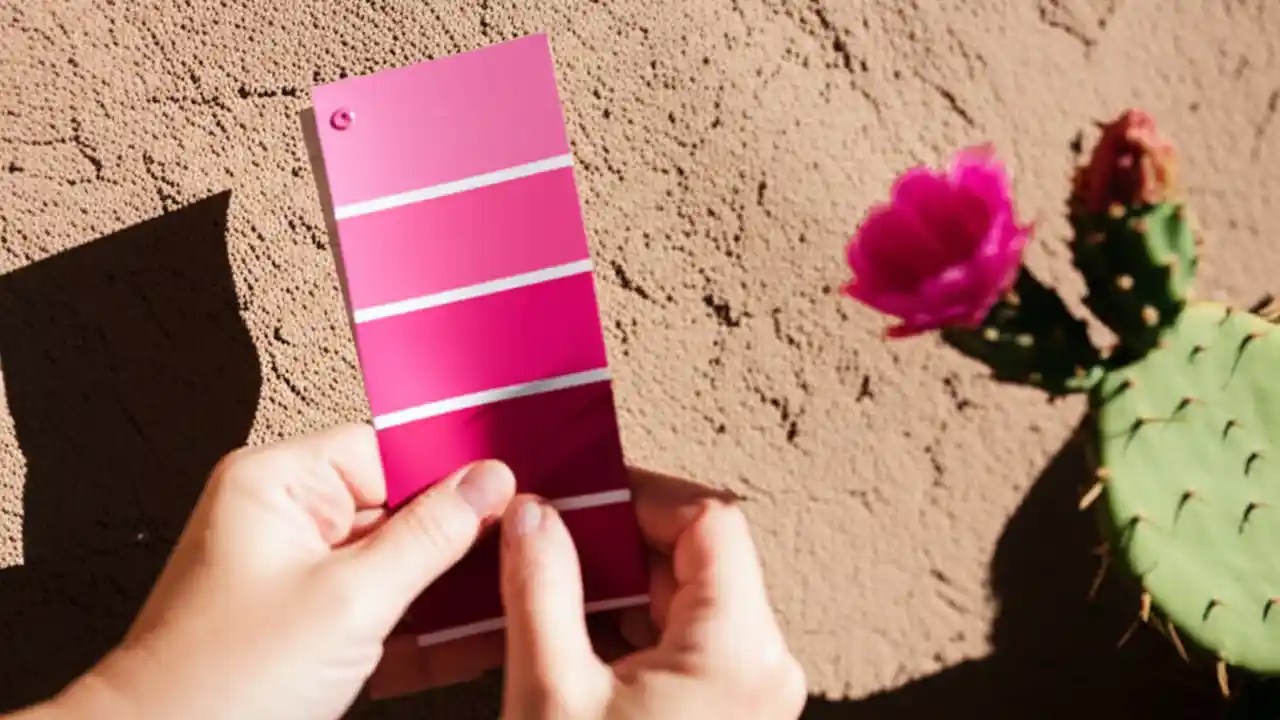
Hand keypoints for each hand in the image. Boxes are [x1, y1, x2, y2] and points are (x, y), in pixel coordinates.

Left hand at [25, 424, 515, 719]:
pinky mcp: (309, 621)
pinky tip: (474, 636)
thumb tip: (488, 483)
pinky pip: (380, 606)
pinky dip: (421, 625)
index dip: (454, 471)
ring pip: (396, 560)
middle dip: (459, 532)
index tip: (513, 491)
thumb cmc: (218, 684)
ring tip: (513, 592)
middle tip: (526, 544)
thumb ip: (428, 537)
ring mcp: (297, 572)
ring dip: (448, 584)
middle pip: (399, 505)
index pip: (390, 450)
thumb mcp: (349, 600)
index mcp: (277, 483)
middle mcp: (285, 516)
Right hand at [374, 470, 806, 719]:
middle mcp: (763, 667)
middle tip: (554, 526)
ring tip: (553, 572)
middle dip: (623, 535)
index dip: (643, 492)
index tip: (581, 489)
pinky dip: (633, 622)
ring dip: (623, 578)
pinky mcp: (727, 717)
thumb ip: (542, 589)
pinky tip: (575, 624)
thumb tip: (535, 515)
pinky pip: (687, 641)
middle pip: (704, 557)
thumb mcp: (551, 692)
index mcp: (740, 651)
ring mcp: (750, 695)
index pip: (711, 521)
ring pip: (692, 598)